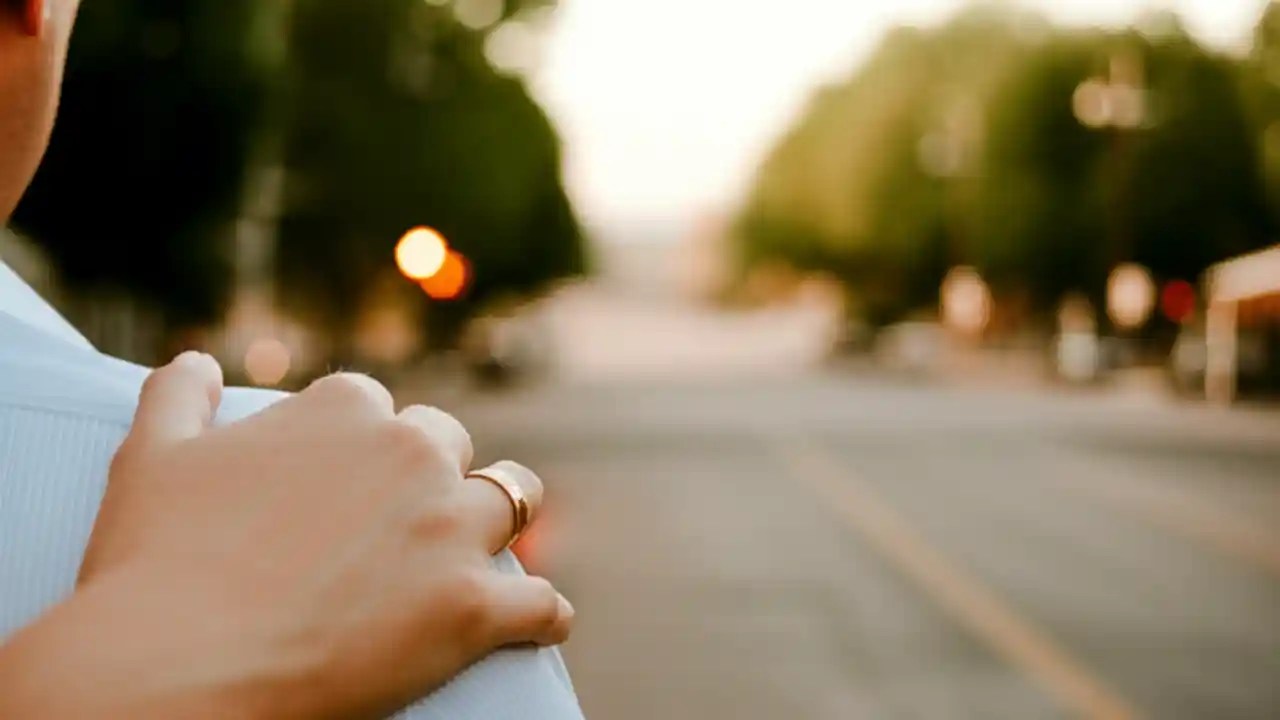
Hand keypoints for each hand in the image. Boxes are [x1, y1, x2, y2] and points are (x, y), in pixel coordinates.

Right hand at [2, 352, 571, 719]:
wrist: (175, 668)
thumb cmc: (155, 566)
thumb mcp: (151, 457)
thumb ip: (179, 395)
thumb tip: (196, 361)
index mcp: (344, 409)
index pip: (375, 406)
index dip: (362, 443)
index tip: (348, 478)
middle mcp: (412, 454)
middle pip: (450, 446)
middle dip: (433, 476)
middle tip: (407, 522)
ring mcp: (449, 529)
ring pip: (514, 500)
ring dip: (499, 522)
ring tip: (483, 552)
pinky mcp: (473, 606)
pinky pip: (542, 604)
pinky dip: (542, 616)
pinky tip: (537, 625)